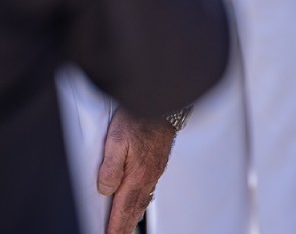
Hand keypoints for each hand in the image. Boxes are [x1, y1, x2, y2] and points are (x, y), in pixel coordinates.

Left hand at [97, 108, 174, 233]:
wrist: (162, 101)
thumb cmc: (139, 117)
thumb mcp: (116, 140)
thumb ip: (109, 168)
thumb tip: (105, 190)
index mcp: (137, 174)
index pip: (124, 208)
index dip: (115, 227)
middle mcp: (149, 175)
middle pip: (135, 208)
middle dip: (125, 226)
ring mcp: (155, 168)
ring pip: (143, 198)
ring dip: (134, 215)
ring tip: (127, 226)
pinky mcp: (159, 160)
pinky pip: (150, 187)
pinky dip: (142, 200)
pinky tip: (141, 199)